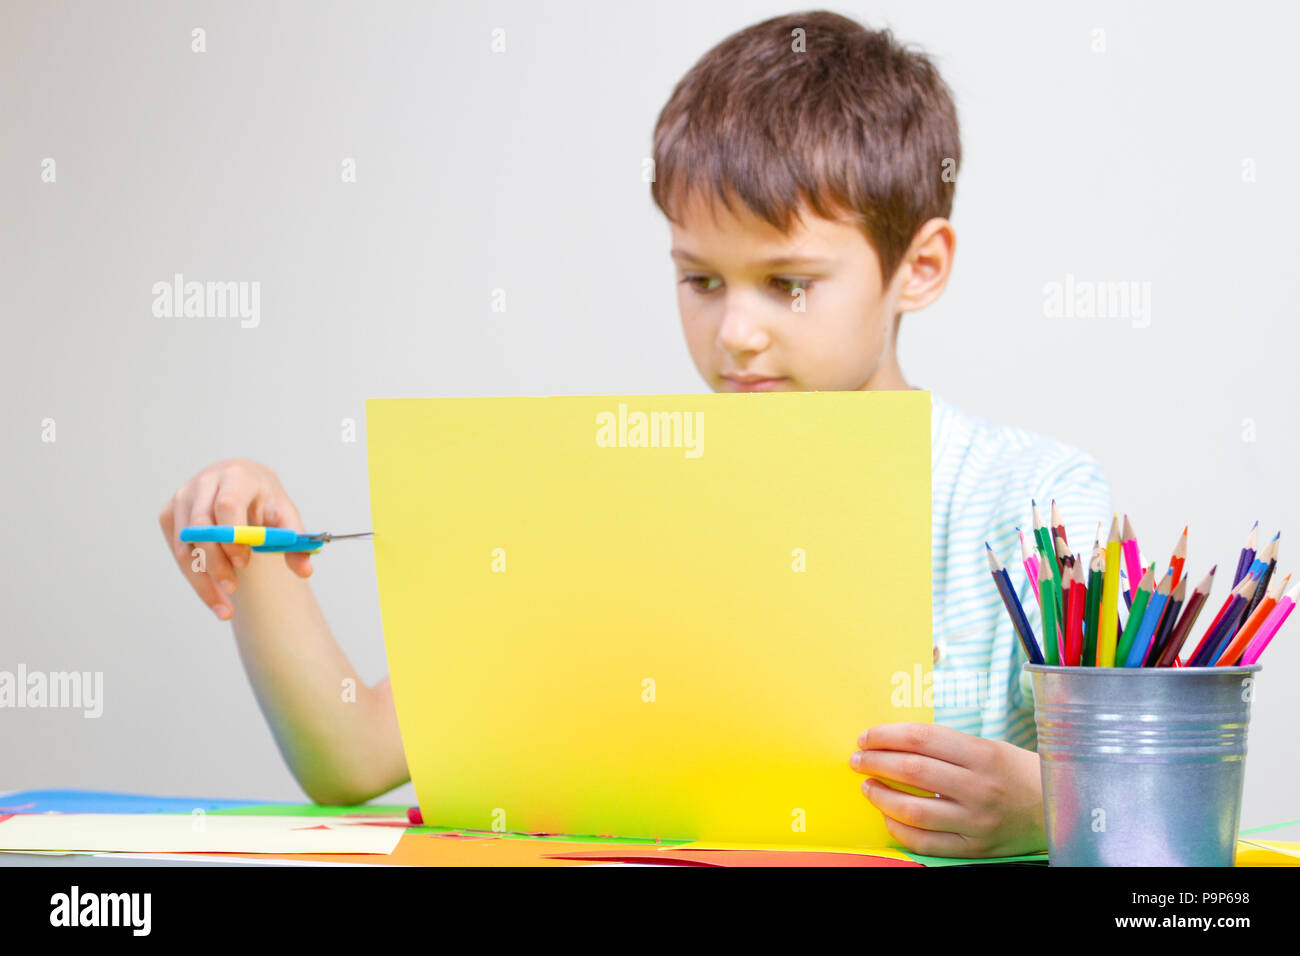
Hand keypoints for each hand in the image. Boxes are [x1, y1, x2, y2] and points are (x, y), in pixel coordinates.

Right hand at [158, 459, 312, 619]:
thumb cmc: (265, 501)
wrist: (241, 484)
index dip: (232, 536)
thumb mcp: (285, 515)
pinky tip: (214, 598)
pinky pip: (178, 552)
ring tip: (226, 608)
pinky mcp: (169, 515)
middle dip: (215, 562)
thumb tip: (306, 571)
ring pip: (184, 546)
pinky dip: (195, 579)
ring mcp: (182, 498)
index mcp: (237, 476)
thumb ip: (295, 541)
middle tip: (234, 588)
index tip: (243, 563)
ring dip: (203, 580)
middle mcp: (204, 483)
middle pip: (201, 527)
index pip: (227, 504)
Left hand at [850, 722, 1045, 857]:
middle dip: (876, 762)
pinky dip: (900, 830)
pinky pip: (927, 843)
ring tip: (867, 787)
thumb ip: (948, 746)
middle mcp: (979, 787)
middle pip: (913, 771)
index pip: (921, 738)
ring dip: (882, 797)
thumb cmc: (1018, 772)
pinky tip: (888, 817)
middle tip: (857, 759)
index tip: (866, 736)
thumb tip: (896, 741)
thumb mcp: (990, 747)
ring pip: (915, 811)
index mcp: (983, 754)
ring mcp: (977, 821)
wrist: (1061, 810)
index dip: (886, 735)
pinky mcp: (976, 847)